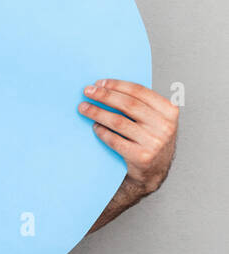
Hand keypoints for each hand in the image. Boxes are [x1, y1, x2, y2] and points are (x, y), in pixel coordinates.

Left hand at [78, 78, 178, 196]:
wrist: (154, 170)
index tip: (99, 83)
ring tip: (83, 108)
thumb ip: (142, 103)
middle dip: (104, 96)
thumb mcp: (156, 119)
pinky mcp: (141, 157)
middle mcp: (165, 126)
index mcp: (169, 111)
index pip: (139, 91)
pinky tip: (94, 126)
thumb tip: (107, 86)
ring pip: (118, 121)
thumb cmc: (150, 139)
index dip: (116, 85)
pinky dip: (101, 131)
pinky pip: (114, 140)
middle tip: (87, 91)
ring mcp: (154, 142)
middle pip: (128, 104)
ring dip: (97, 112)